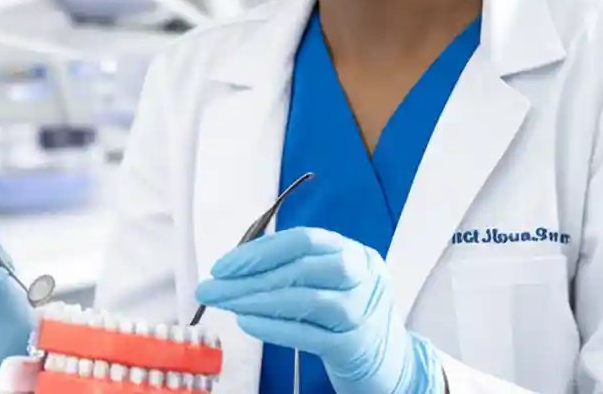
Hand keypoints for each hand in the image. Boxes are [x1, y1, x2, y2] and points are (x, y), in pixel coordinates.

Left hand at [195, 227, 444, 393]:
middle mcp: (364, 277)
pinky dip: (274, 327)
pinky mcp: (354, 346)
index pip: (303, 240)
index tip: (223, 265)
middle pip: (301, 268)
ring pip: (304, 300)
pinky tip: (246, 323)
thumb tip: (237, 267)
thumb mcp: (331, 281)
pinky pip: (308, 334)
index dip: (259, 251)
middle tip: (211, 287)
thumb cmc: (349, 314)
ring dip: (256, 300)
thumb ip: (296, 268)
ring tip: (224, 304)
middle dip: (249, 276)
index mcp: (356, 253)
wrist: (391, 361)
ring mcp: (362, 312)